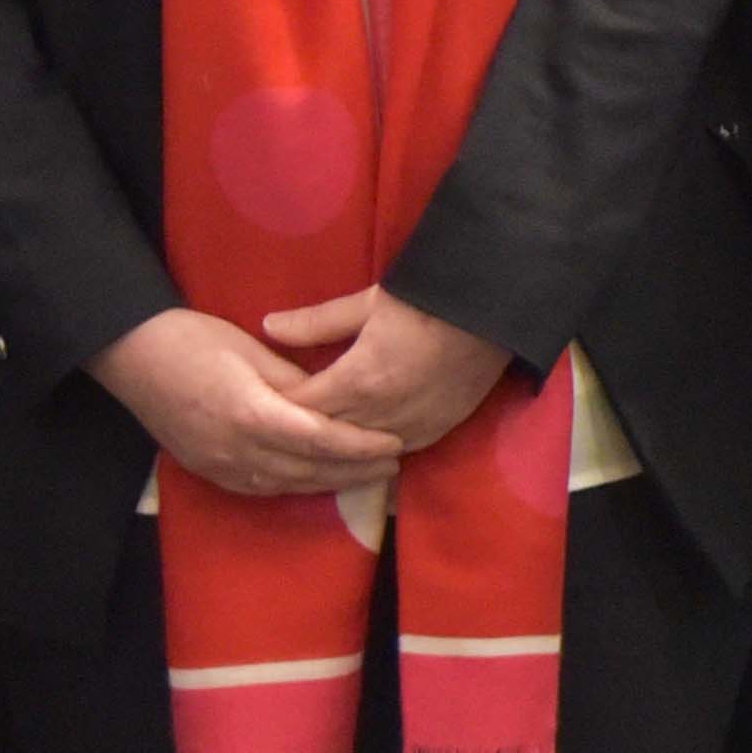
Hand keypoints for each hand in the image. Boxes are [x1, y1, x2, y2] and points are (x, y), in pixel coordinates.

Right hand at [94, 304, 406, 502]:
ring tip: (364, 475)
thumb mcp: (252, 349)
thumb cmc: (192, 338)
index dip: (361, 447)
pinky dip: (293, 485)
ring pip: (286, 484)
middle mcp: (238, 449)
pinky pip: (259, 487)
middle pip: (309, 469)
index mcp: (253, 414)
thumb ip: (294, 380)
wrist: (130, 354)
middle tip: (393, 466)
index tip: (395, 445)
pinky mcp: (205, 470)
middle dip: (355, 470)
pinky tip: (313, 479)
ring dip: (328, 481)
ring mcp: (219, 465)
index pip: (322, 440)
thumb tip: (332, 399)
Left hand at [266, 286, 521, 450]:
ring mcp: (412, 426)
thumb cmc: (428, 300)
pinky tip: (358, 450)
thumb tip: (268, 327)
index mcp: (359, 379)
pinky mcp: (437, 431)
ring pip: (358, 452)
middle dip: (299, 433)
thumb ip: (317, 322)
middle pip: (325, 436)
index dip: (276, 407)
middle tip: (274, 431)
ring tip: (311, 446)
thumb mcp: (369, 303)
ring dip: (335, 448)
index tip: (254, 405)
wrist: (496, 310)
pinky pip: (393, 452)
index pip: (302, 406)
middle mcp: (381, 412)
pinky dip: (371, 452)